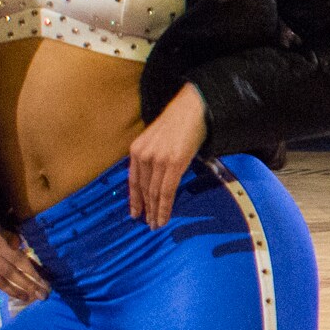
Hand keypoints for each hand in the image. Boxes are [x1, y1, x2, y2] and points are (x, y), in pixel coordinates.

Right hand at [0, 227, 51, 305]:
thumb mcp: (5, 220)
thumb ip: (15, 235)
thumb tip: (29, 248)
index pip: (19, 260)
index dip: (33, 272)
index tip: (46, 281)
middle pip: (12, 273)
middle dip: (28, 285)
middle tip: (44, 295)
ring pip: (0, 280)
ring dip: (16, 291)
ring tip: (30, 298)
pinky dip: (4, 287)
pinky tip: (15, 293)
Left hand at [126, 84, 210, 229]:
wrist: (195, 106)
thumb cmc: (181, 119)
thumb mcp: (159, 138)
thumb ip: (155, 156)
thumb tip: (160, 176)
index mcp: (137, 149)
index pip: (133, 180)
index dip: (134, 199)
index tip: (135, 213)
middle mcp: (143, 155)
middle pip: (144, 189)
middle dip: (146, 209)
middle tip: (149, 224)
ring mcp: (157, 159)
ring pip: (154, 193)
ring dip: (156, 211)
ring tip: (157, 224)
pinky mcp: (173, 162)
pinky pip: (167, 191)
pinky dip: (165, 207)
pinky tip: (164, 216)